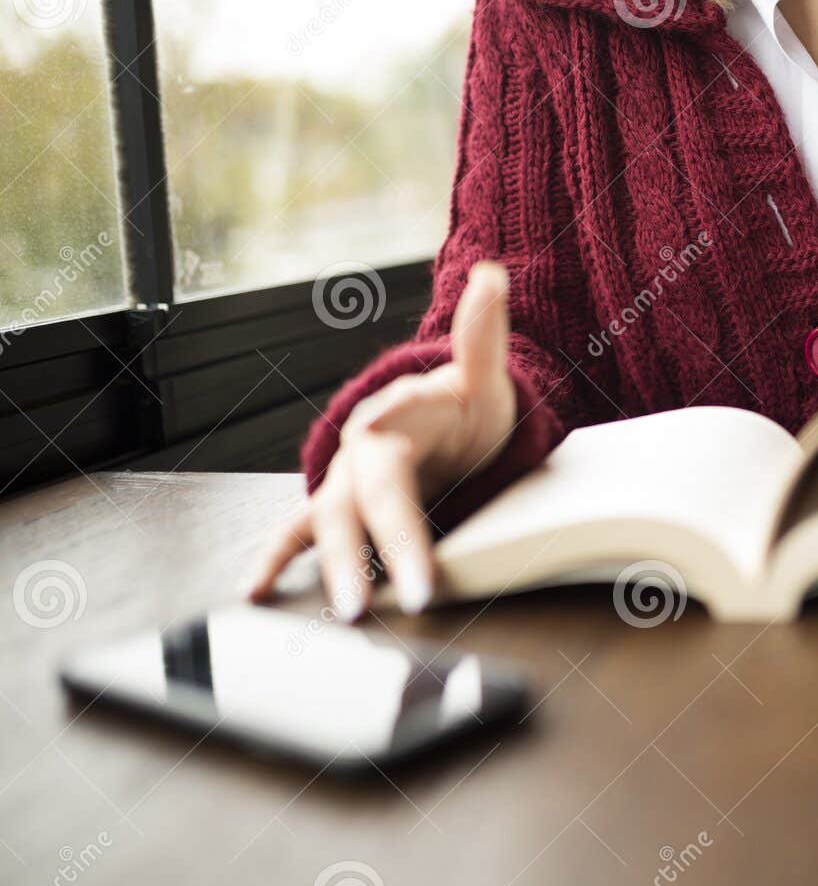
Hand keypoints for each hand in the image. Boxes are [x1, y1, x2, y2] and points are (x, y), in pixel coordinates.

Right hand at [246, 262, 518, 617]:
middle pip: (355, 508)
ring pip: (329, 526)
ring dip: (333, 568)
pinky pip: (301, 531)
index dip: (400, 516)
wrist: (448, 420)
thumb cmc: (467, 405)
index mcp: (390, 424)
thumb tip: (494, 273)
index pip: (392, 473)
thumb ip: (482, 335)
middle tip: (385, 605)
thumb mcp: (483, 376)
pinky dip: (277, 558)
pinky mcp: (343, 504)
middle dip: (367, 558)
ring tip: (347, 612)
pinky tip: (255, 590)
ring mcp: (347, 481)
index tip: (411, 541)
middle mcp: (359, 453)